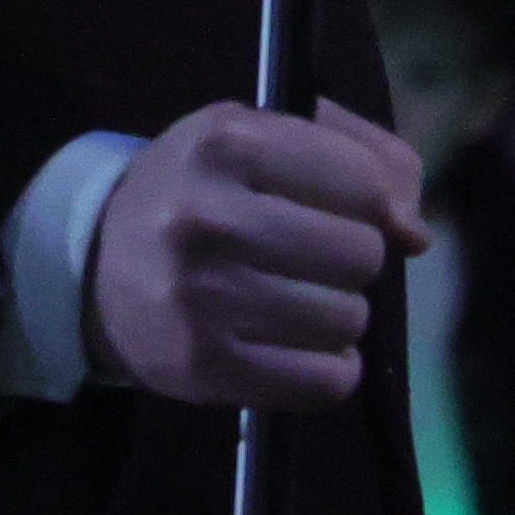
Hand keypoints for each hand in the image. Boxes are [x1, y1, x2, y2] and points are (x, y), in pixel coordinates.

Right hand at [85, 97, 426, 409]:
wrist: (97, 260)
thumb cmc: (201, 184)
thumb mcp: (262, 132)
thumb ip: (359, 153)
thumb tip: (417, 231)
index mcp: (226, 140)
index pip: (361, 180)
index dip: (373, 198)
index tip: (348, 206)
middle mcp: (208, 215)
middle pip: (359, 253)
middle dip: (354, 257)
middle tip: (317, 255)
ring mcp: (202, 297)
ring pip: (345, 319)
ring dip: (340, 313)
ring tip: (300, 298)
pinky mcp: (202, 367)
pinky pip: (321, 382)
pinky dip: (330, 369)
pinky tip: (300, 345)